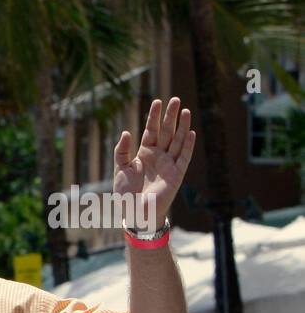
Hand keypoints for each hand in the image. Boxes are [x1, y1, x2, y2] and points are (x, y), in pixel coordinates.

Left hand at [113, 97, 194, 230]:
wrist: (135, 213)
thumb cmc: (126, 193)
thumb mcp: (121, 169)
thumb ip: (122, 151)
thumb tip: (127, 132)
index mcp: (145, 154)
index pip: (151, 130)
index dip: (154, 116)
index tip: (157, 101)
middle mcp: (158, 156)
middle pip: (166, 132)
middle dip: (169, 116)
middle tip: (174, 99)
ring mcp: (168, 164)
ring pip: (177, 141)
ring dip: (181, 126)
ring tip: (184, 110)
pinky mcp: (176, 174)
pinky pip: (184, 157)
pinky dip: (187, 145)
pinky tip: (191, 132)